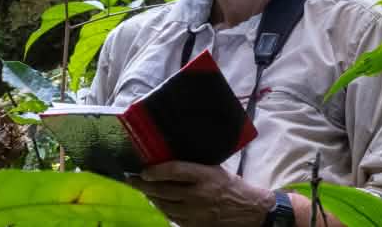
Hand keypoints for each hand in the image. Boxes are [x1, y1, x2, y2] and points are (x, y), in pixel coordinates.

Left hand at [127, 161, 275, 226]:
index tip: (144, 170)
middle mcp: (199, 195)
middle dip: (144, 185)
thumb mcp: (215, 169)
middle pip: (164, 190)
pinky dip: (163, 210)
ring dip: (152, 198)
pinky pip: (173, 218)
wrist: (249, 211)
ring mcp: (196, 213)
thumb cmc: (232, 186)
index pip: (175, 171)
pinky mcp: (195, 226)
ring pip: (165, 206)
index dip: (156, 171)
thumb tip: (169, 160)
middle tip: (132, 179)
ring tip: (144, 190)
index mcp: (206, 176)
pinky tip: (159, 203)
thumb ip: (194, 167)